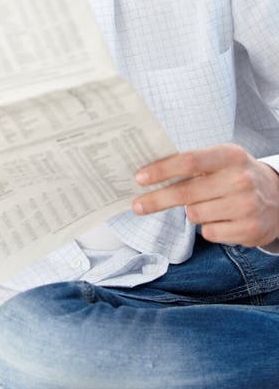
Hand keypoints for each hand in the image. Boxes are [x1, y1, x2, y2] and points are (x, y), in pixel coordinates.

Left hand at [132, 143, 278, 247]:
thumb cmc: (237, 175)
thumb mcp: (221, 159)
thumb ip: (191, 164)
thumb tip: (149, 173)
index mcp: (230, 155)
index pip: (189, 161)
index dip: (162, 170)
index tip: (139, 178)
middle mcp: (240, 180)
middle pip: (186, 193)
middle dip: (157, 200)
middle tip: (138, 205)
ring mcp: (247, 206)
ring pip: (195, 215)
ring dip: (192, 212)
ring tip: (207, 204)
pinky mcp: (250, 230)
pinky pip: (209, 233)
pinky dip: (208, 227)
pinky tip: (222, 218)